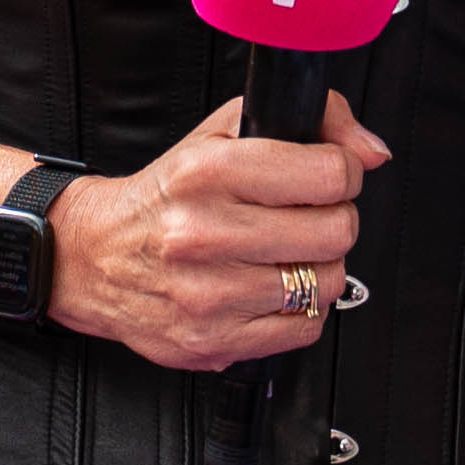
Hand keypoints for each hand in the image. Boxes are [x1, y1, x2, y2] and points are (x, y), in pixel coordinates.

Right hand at [49, 91, 390, 373]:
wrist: (93, 258)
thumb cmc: (166, 197)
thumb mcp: (222, 136)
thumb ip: (306, 122)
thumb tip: (371, 151)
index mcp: (207, 173)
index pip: (329, 173)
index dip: (341, 173)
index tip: (325, 177)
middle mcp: (204, 234)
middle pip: (336, 231)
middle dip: (333, 220)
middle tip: (306, 218)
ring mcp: (208, 294)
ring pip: (327, 283)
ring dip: (318, 268)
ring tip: (285, 254)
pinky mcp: (213, 341)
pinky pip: (304, 328)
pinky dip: (299, 309)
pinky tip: (270, 289)